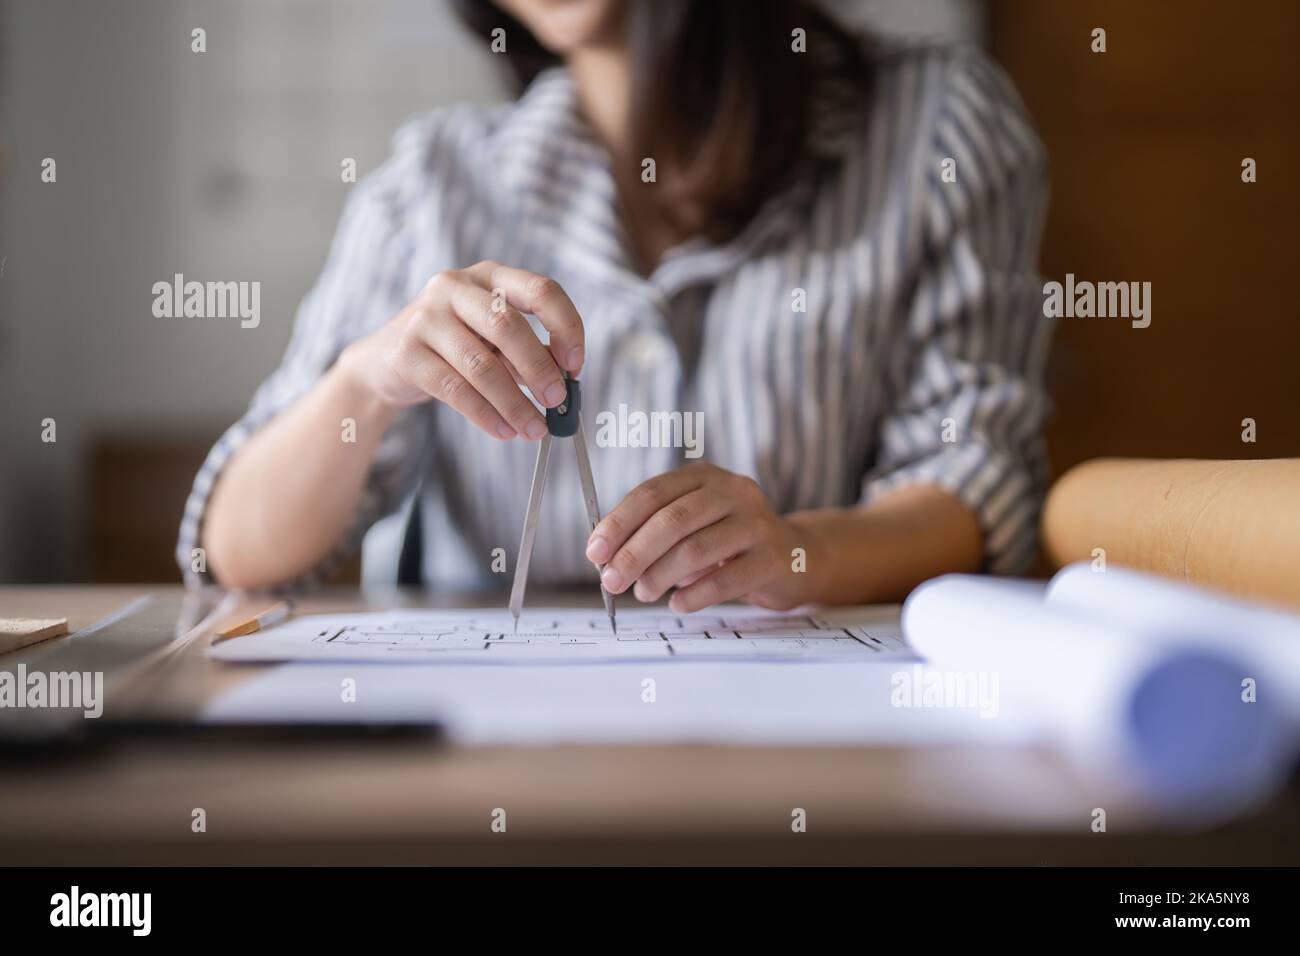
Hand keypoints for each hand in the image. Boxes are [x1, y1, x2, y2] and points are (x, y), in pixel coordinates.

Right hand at [337, 261, 583, 440]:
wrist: (386, 359)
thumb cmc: (455, 346)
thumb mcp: (494, 339)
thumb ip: (529, 352)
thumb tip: (566, 383)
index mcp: (490, 276)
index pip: (540, 290)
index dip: (566, 326)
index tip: (575, 364)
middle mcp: (455, 287)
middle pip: (508, 325)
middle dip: (539, 368)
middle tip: (557, 402)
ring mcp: (426, 317)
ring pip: (481, 365)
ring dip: (514, 403)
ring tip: (534, 429)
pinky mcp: (406, 353)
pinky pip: (455, 390)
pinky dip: (486, 415)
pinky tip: (504, 431)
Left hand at [585, 462, 815, 612]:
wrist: (797, 556)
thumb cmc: (730, 542)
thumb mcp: (694, 523)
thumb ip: (654, 532)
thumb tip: (606, 558)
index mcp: (705, 476)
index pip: (653, 493)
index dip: (619, 523)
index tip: (595, 552)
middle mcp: (733, 491)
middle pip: (672, 520)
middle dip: (634, 553)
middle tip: (611, 581)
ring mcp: (757, 523)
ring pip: (696, 549)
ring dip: (660, 576)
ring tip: (642, 593)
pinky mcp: (773, 558)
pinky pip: (725, 580)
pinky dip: (694, 595)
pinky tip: (677, 604)